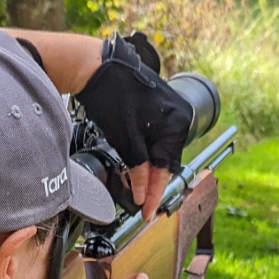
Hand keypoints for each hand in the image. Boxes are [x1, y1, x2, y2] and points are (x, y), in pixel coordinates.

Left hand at [74, 34, 191, 220]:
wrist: (97, 66)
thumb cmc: (112, 97)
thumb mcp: (126, 141)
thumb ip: (137, 170)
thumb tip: (143, 195)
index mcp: (177, 124)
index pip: (166, 168)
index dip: (155, 193)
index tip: (147, 212)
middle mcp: (180, 115)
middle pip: (165, 159)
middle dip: (152, 181)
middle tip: (141, 204)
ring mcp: (171, 108)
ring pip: (160, 148)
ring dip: (147, 166)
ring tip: (136, 185)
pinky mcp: (159, 104)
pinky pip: (156, 135)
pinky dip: (146, 150)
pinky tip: (137, 161)